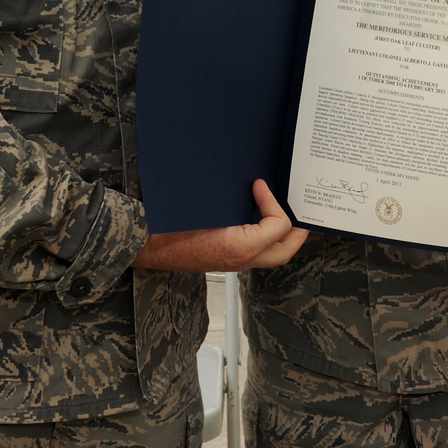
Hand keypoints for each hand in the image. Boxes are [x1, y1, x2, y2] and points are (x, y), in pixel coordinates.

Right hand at [133, 179, 308, 272]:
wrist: (148, 244)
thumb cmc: (170, 227)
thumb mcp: (206, 207)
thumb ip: (235, 201)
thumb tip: (255, 185)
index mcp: (241, 246)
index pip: (278, 226)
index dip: (274, 202)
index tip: (261, 186)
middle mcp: (242, 259)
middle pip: (285, 252)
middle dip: (298, 232)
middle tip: (299, 212)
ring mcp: (235, 262)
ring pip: (272, 256)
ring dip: (282, 238)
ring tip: (283, 216)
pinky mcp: (225, 259)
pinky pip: (254, 253)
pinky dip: (264, 239)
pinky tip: (256, 222)